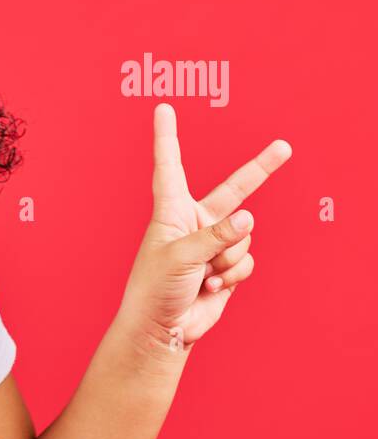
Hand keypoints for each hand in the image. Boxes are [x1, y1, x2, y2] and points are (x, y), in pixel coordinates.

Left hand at [118, 103, 291, 352]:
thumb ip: (217, 236)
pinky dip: (232, 275)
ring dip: (228, 259)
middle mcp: (194, 222)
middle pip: (235, 191)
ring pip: (243, 238)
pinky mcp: (225, 267)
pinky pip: (246, 262)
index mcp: (171, 211)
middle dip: (261, 169)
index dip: (167, 137)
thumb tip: (249, 219)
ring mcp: (213, 244)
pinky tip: (210, 288)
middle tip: (284, 147)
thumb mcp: (181, 256)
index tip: (162, 109)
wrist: (161, 329)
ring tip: (203, 275)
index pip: (170, 166)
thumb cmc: (155, 289)